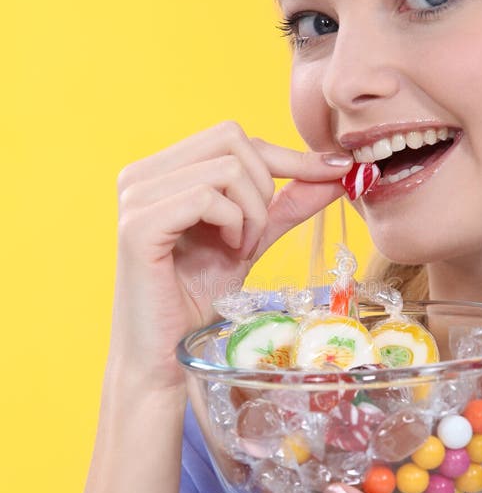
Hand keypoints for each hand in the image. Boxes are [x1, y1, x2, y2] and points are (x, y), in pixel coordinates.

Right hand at [109, 122, 351, 390]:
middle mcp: (141, 174)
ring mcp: (135, 197)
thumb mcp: (251, 239)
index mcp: (161, 170)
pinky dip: (234, 225)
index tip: (336, 169)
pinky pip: (208, 197)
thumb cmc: (198, 299)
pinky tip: (230, 252)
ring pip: (227, 169)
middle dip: (264, 187)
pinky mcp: (138, 225)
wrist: (166, 355)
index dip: (288, 155)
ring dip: (251, 213)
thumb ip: (286, 203)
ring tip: (240, 248)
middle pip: (232, 139)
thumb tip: (336, 169)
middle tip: (255, 235)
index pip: (233, 137)